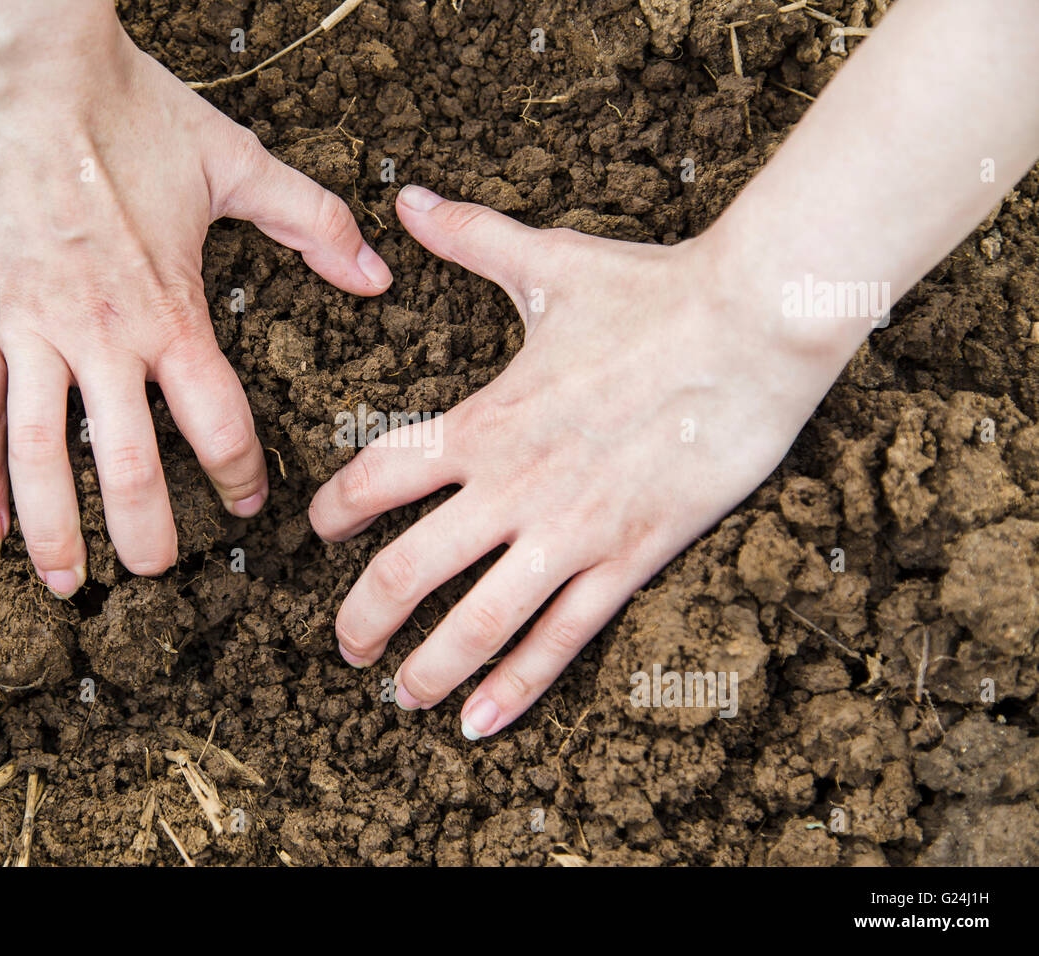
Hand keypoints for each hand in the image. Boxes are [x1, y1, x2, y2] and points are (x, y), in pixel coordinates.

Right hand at [0, 4, 390, 595]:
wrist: (29, 71)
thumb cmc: (135, 112)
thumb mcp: (238, 164)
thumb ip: (315, 223)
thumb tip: (381, 272)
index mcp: (173, 311)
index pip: (217, 424)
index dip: (241, 474)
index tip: (251, 506)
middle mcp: (102, 338)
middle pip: (127, 467)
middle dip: (148, 533)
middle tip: (159, 573)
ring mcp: (31, 332)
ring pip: (41, 458)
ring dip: (58, 530)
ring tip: (69, 585)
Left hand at [309, 185, 841, 738]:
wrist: (755, 323)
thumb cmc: (651, 291)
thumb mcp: (547, 262)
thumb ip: (467, 237)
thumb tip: (408, 195)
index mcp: (482, 420)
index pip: (375, 480)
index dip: (333, 514)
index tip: (319, 533)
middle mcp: (512, 487)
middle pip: (407, 571)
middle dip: (363, 617)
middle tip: (343, 644)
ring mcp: (570, 531)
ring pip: (478, 623)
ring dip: (427, 668)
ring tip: (398, 699)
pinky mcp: (629, 559)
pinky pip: (561, 639)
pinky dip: (516, 687)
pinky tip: (481, 723)